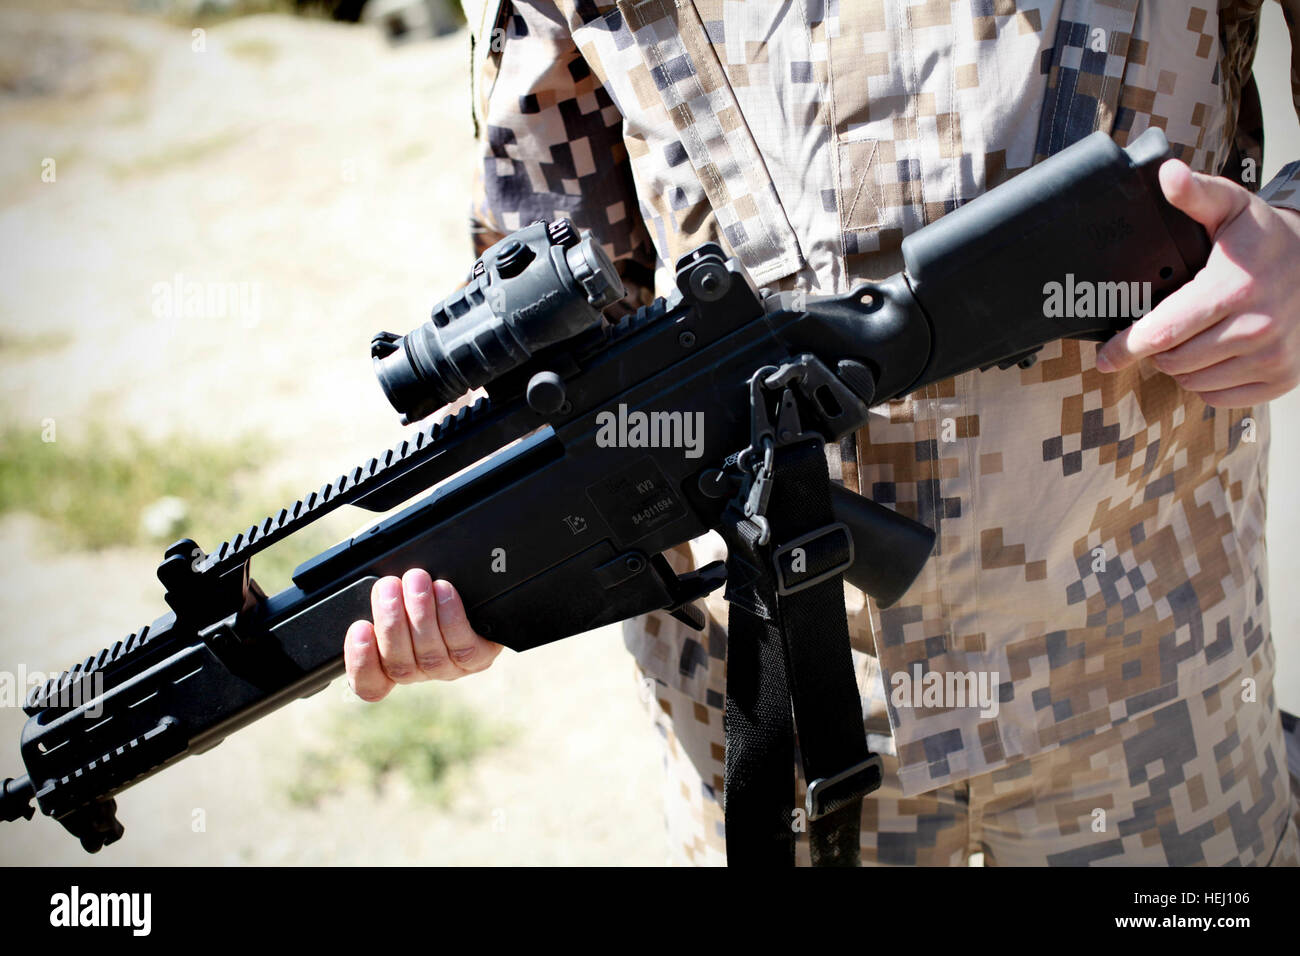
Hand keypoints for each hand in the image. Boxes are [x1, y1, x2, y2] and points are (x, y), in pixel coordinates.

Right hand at [344, 570, 503, 701]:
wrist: (479, 596)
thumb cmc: (428, 592)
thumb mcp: (398, 593)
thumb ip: (381, 596)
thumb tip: (371, 583)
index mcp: (391, 662)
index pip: (369, 683)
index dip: (360, 662)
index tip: (359, 628)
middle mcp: (418, 671)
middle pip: (397, 663)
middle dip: (390, 621)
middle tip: (388, 586)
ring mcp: (448, 668)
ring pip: (429, 653)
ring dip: (420, 614)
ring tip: (416, 581)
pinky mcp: (478, 659)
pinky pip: (462, 646)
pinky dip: (450, 617)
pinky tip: (444, 592)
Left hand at [1095, 159, 1299, 406]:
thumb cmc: (1263, 238)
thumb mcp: (1231, 207)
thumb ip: (1195, 194)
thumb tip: (1167, 174)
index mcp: (1234, 288)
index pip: (1165, 331)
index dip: (1128, 346)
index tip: (1105, 356)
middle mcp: (1257, 327)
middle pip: (1174, 360)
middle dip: (1157, 348)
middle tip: (1162, 328)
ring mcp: (1273, 356)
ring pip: (1193, 382)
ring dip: (1180, 366)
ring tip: (1189, 337)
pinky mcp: (1283, 378)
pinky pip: (1220, 397)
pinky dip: (1207, 382)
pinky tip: (1213, 355)